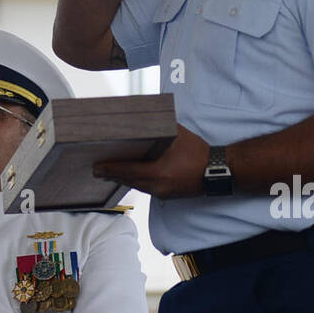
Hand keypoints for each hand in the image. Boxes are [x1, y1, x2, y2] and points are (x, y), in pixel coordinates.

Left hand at [93, 125, 210, 198]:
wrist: (217, 171)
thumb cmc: (197, 151)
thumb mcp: (178, 135)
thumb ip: (160, 127)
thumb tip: (145, 117)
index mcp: (158, 172)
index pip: (128, 171)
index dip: (110, 169)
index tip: (97, 166)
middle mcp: (158, 186)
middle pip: (128, 181)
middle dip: (112, 175)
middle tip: (96, 170)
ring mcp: (162, 193)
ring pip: (136, 186)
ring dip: (122, 179)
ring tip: (108, 173)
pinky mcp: (166, 195)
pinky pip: (145, 189)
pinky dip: (135, 182)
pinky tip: (129, 177)